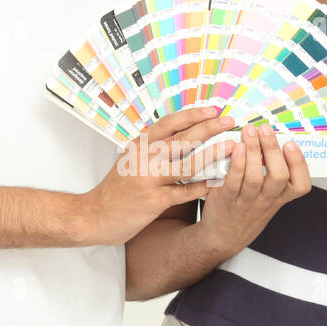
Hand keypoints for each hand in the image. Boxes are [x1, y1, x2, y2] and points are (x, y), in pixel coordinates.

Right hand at [79, 106, 237, 245]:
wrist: (94, 215)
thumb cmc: (116, 188)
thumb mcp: (129, 159)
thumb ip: (151, 148)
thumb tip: (180, 135)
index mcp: (139, 145)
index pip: (169, 123)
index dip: (192, 115)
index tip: (212, 110)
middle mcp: (144, 158)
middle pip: (183, 139)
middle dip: (210, 128)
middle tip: (230, 122)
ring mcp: (149, 179)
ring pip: (188, 164)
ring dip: (213, 155)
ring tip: (232, 149)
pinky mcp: (154, 201)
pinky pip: (184, 192)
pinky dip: (202, 187)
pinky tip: (217, 182)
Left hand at [198, 122, 311, 254]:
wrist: (222, 238)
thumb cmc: (245, 213)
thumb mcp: (267, 199)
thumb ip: (272, 176)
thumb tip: (273, 141)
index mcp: (280, 198)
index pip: (301, 185)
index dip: (299, 164)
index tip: (291, 144)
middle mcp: (266, 201)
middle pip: (278, 176)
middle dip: (272, 149)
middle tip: (265, 129)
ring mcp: (246, 202)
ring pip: (255, 177)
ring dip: (252, 151)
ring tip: (249, 131)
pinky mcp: (226, 201)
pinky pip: (233, 182)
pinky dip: (235, 164)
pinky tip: (235, 147)